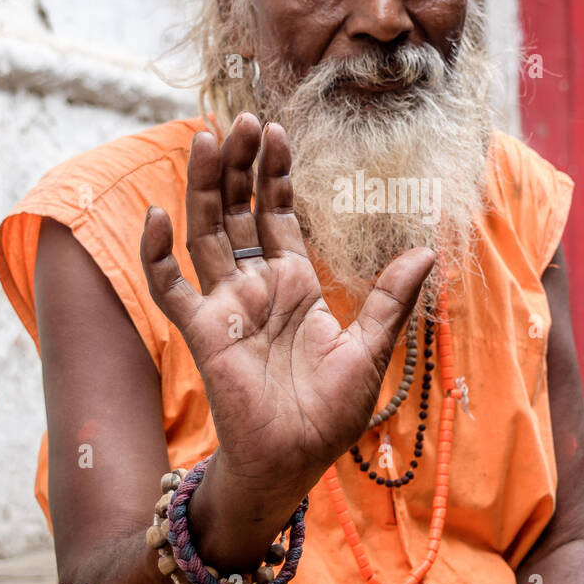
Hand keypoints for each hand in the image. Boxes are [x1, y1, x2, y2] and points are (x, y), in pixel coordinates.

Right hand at [139, 113, 434, 564]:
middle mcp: (256, 286)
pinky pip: (169, 287)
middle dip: (241, 167)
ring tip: (209, 140)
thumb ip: (390, 300)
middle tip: (245, 121)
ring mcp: (226, 305)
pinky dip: (157, 254)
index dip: (276, 174)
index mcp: (294, 284)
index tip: (280, 132)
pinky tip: (156, 215)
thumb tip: (426, 252)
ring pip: (206, 233)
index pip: (278, 214)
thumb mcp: (371, 351)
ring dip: (205, 188)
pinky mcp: (202, 331)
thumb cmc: (330, 414)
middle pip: (239, 211)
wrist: (293, 462)